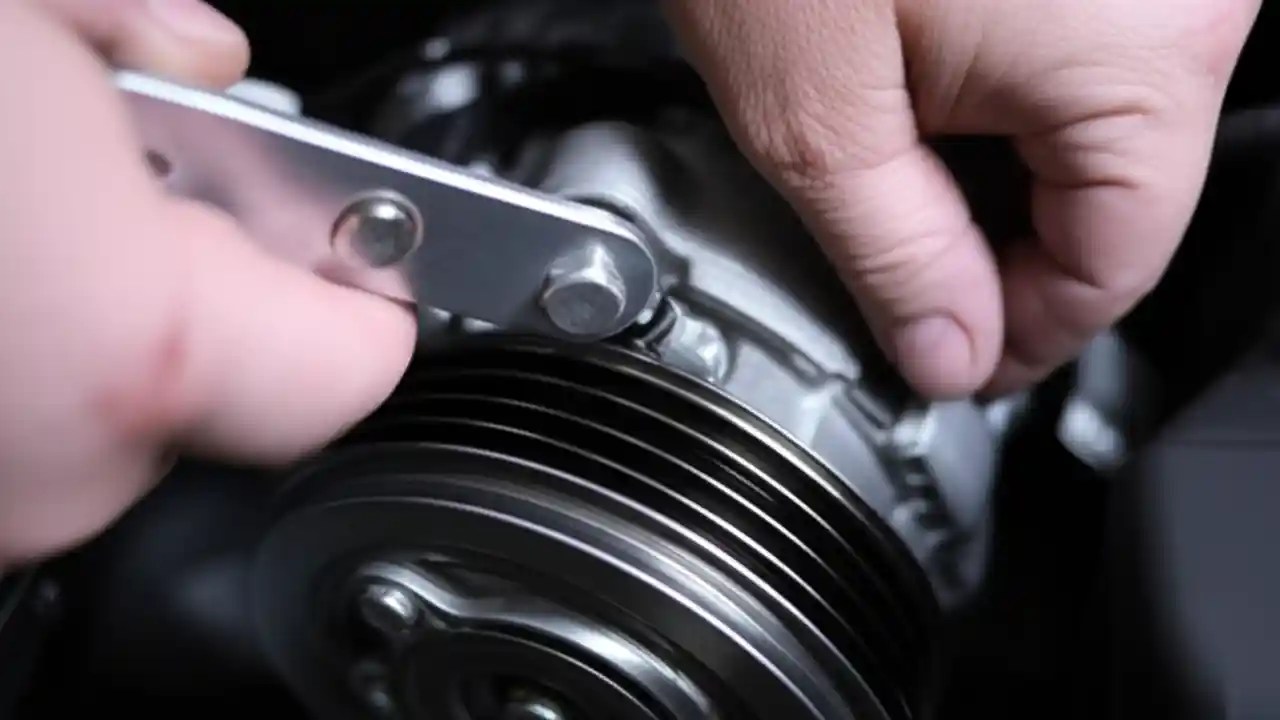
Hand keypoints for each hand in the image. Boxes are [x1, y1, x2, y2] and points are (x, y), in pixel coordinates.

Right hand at [0, 0, 415, 565]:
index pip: (362, 361)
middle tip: (131, 196)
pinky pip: (32, 436)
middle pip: (236, 388)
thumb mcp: (11, 7)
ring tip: (29, 230)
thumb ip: (142, 26)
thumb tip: (198, 54)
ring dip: (100, 328)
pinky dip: (29, 364)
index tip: (359, 252)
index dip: (367, 292)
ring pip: (118, 420)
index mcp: (134, 337)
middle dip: (205, 290)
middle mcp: (61, 467)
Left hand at [665, 0, 1260, 396]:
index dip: (1021, 334)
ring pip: (1106, 116)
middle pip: (1119, 191)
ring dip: (1004, 161)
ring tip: (901, 153)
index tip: (953, 355)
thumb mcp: (815, 114)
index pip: (1114, 267)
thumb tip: (949, 352)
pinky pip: (1090, 41)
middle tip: (910, 265)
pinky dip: (1011, 82)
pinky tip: (929, 73)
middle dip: (1005, 246)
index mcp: (1141, 56)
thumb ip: (895, 252)